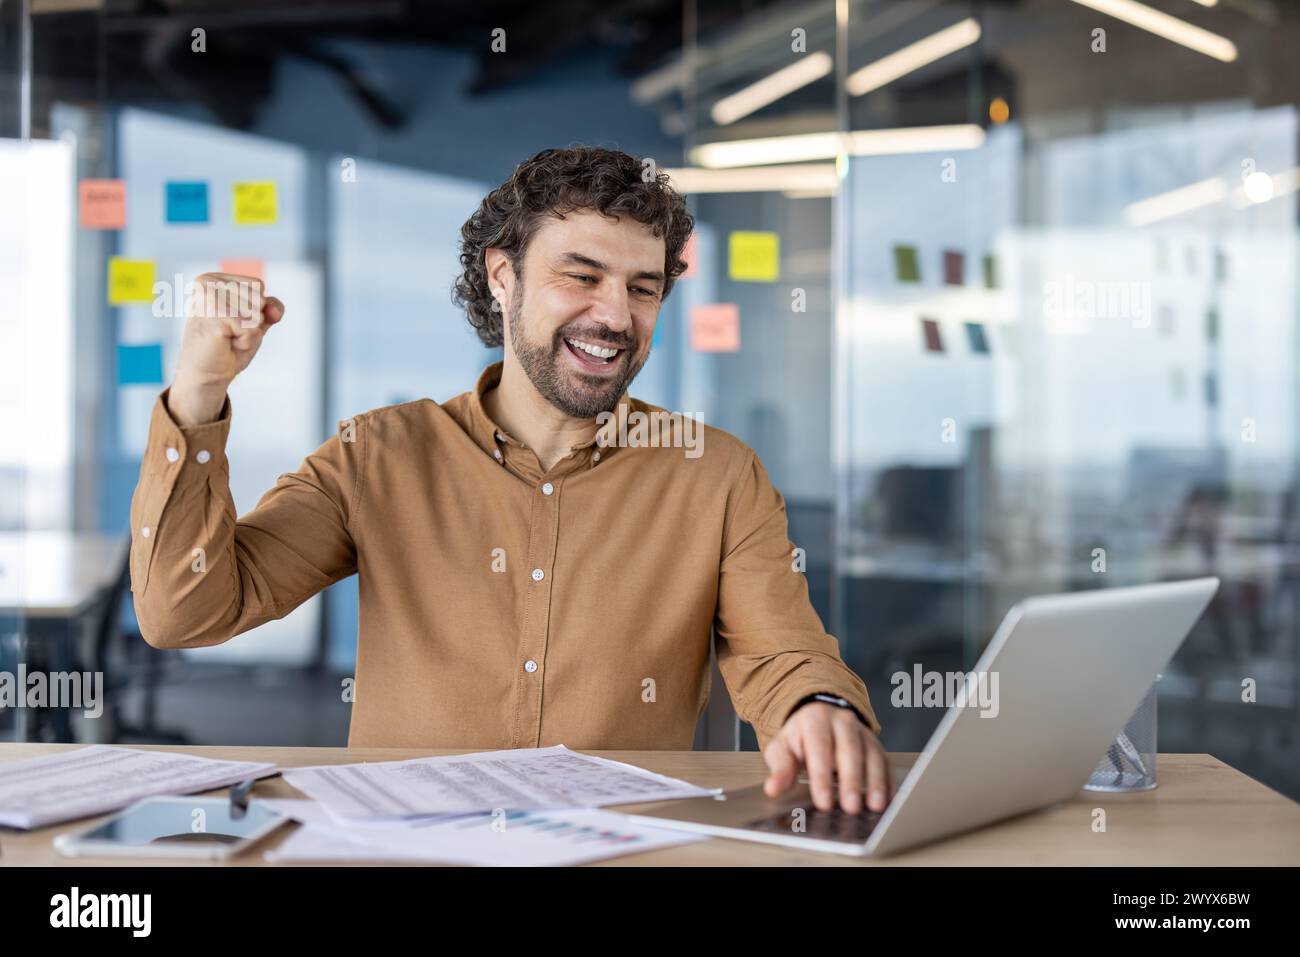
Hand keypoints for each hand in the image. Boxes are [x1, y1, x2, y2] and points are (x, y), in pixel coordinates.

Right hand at [170, 273, 284, 425]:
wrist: (208, 373)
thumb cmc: (227, 346)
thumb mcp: (256, 321)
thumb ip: (271, 307)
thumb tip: (272, 310)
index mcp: (214, 278)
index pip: (258, 286)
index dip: (255, 309)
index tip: (233, 321)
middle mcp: (207, 282)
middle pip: (259, 297)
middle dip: (253, 321)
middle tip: (230, 332)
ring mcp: (209, 297)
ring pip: (256, 312)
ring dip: (249, 331)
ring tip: (227, 337)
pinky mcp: (214, 315)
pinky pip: (251, 327)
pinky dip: (245, 340)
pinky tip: (225, 342)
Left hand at [762, 702, 891, 813]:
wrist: (818, 718)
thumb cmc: (799, 738)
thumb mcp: (782, 748)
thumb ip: (780, 768)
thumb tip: (772, 788)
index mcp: (815, 719)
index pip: (819, 747)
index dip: (822, 776)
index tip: (823, 802)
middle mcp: (842, 721)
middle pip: (850, 750)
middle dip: (852, 781)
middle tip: (851, 807)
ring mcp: (862, 732)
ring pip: (872, 756)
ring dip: (875, 782)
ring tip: (875, 806)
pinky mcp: (876, 745)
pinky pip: (886, 762)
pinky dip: (888, 782)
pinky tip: (888, 801)